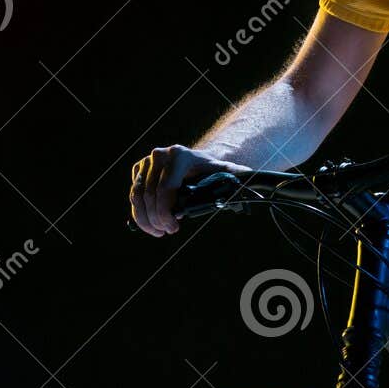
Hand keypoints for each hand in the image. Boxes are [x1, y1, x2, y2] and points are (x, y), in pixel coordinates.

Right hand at [130, 145, 251, 236]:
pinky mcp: (139, 170)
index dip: (166, 212)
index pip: (165, 189)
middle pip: (150, 195)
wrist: (200, 161)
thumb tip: (254, 187)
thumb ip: (241, 179)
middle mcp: (160, 155)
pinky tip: (151, 225)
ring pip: (137, 196)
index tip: (174, 227)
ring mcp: (147, 162)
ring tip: (159, 231)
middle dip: (157, 219)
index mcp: (179, 155)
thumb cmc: (215, 171)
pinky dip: (140, 213)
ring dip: (146, 219)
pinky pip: (134, 195)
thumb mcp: (229, 173)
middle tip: (167, 231)